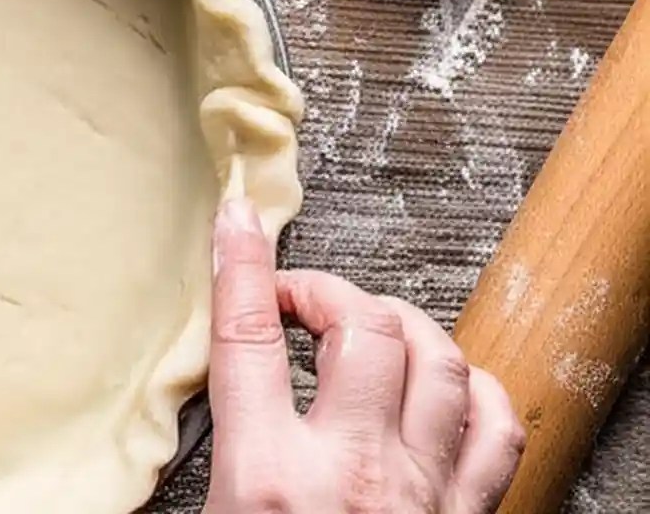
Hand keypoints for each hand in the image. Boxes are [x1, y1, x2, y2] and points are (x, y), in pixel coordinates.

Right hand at [205, 200, 524, 513]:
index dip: (242, 265)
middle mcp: (353, 472)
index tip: (238, 223)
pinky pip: (495, 428)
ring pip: (436, 360)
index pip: (250, 338)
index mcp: (269, 478)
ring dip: (397, 324)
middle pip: (358, 326)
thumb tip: (213, 403)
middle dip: (324, 291)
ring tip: (366, 324)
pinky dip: (472, 388)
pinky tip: (443, 382)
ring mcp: (421, 493)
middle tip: (298, 298)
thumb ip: (216, 455)